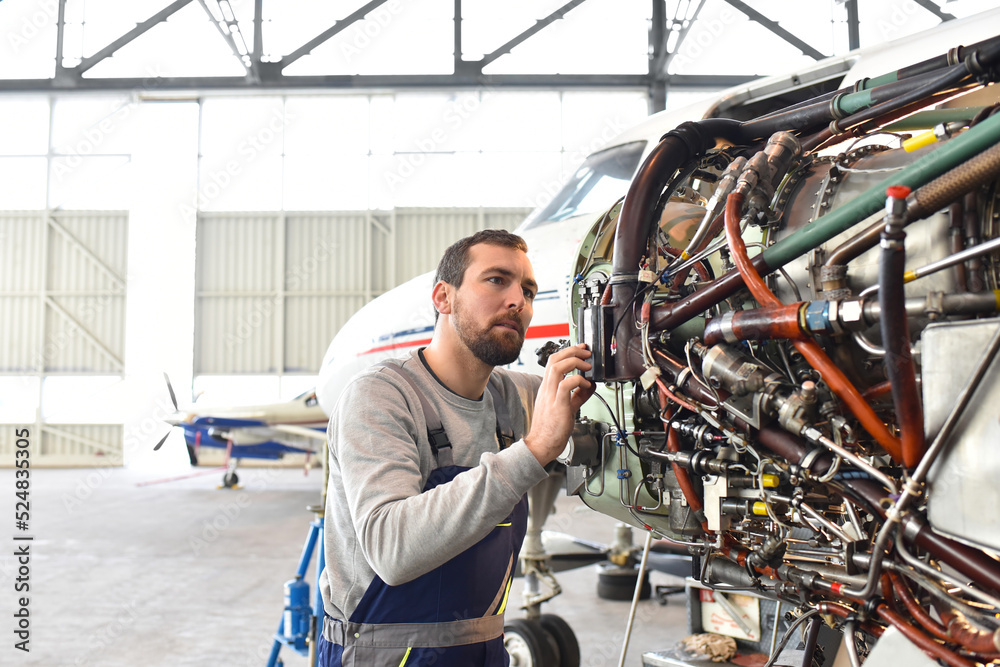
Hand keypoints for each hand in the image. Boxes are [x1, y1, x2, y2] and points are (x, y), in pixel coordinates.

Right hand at [524, 343, 595, 465]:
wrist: (542, 445)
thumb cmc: (551, 429)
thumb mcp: (568, 407)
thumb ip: (579, 395)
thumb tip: (591, 385)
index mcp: (547, 388)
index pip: (554, 361)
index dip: (568, 352)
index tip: (581, 350)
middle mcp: (547, 389)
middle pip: (554, 359)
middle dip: (572, 351)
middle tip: (586, 351)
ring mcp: (550, 397)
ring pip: (557, 368)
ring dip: (575, 362)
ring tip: (587, 366)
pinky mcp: (557, 406)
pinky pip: (565, 385)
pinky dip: (578, 380)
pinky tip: (587, 384)